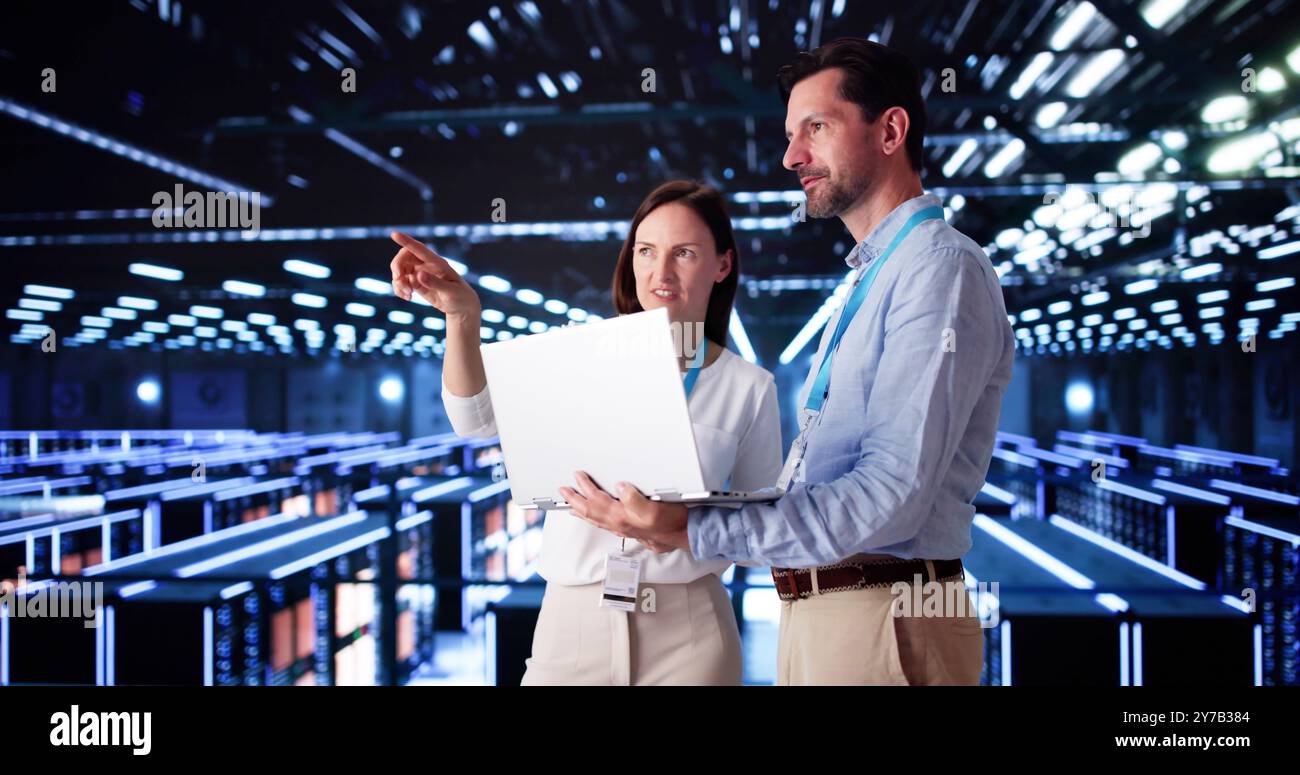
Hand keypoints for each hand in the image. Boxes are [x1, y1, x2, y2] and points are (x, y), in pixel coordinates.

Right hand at [388, 231, 480, 321]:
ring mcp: (420, 273)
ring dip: (398, 281)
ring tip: (408, 294)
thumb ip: (435, 283)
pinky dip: (399, 289)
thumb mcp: (451, 291)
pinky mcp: (416, 283)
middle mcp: (427, 265)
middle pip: (404, 257)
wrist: (462, 306)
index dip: (407, 241)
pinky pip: (401, 282)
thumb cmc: (461, 296)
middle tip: (398, 279)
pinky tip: (408, 298)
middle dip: (397, 266)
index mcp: (437, 263)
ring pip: (400, 271)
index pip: (420, 249)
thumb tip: (418, 274)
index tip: (394, 234)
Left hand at [560, 471, 690, 553]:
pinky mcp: (629, 529)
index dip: (585, 487)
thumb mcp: (655, 508)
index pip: (596, 501)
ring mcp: (623, 528)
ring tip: (570, 504)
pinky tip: (593, 516)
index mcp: (622, 516)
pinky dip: (592, 518)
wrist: (685, 535)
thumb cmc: (673, 522)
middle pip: (589, 512)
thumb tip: (620, 487)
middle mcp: (619, 524)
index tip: (577, 475)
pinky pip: (602, 523)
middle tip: (563, 490)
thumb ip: (635, 498)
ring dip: (580, 510)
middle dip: (575, 500)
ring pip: (594, 519)